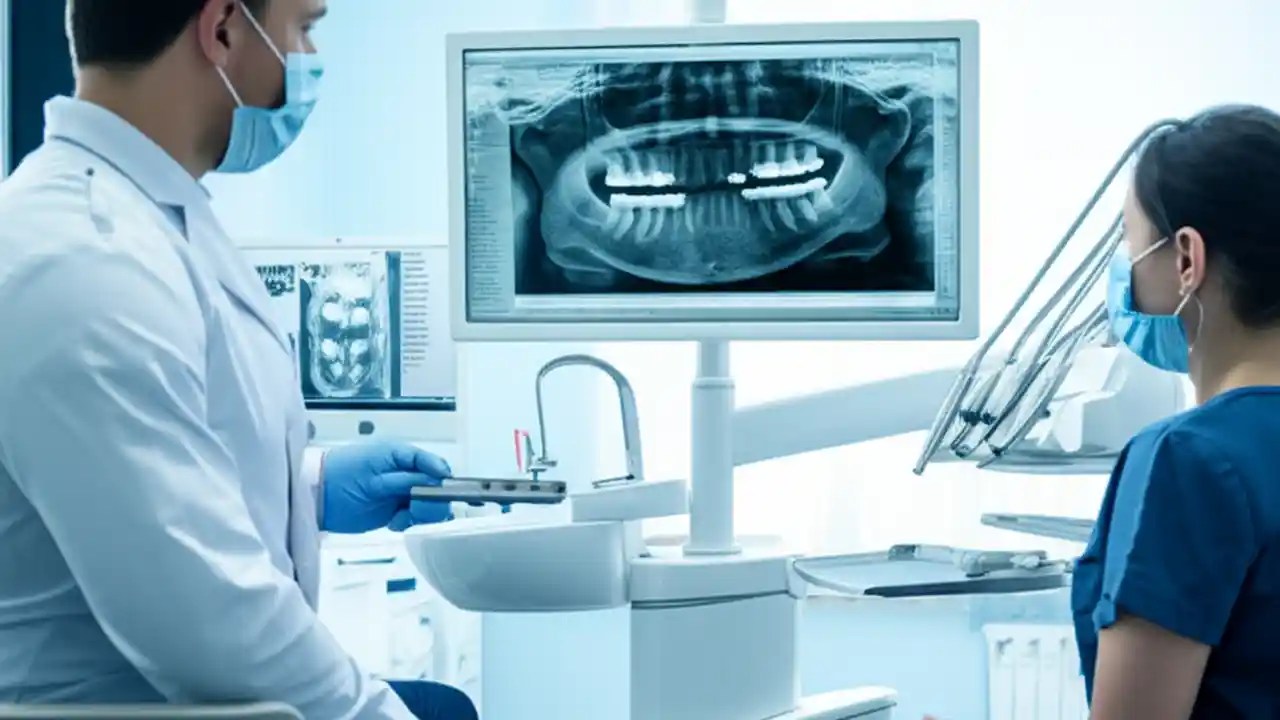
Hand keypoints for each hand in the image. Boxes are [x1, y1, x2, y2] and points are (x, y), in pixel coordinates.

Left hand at [320, 440, 453, 532]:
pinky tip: (395, 524)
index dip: (440, 477)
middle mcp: (402, 471)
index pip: (431, 462)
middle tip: (415, 511)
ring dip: (421, 514)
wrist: (314, 498)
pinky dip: (410, 522)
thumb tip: (437, 481)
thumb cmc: (341, 480)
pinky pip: (414, 516)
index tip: (445, 492)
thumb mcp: (377, 479)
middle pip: (433, 485)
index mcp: (398, 454)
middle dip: (430, 500)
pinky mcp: (393, 509)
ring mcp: (398, 490)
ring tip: (402, 519)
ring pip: (427, 503)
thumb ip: (408, 480)